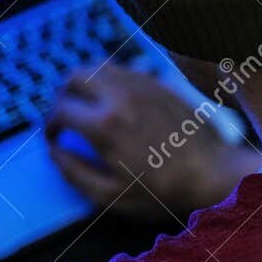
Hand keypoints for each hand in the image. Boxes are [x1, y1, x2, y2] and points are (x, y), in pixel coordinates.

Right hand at [44, 63, 253, 222]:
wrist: (212, 174)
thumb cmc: (162, 191)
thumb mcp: (109, 195)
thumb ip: (73, 172)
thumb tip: (54, 151)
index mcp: (104, 124)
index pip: (59, 108)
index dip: (49, 124)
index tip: (54, 137)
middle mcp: (122, 96)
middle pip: (76, 75)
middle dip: (63, 94)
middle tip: (66, 116)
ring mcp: (145, 86)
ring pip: (102, 65)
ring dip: (88, 83)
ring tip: (89, 106)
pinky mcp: (162, 85)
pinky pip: (128, 69)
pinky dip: (114, 80)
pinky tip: (117, 103)